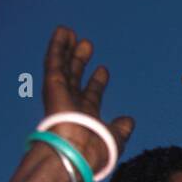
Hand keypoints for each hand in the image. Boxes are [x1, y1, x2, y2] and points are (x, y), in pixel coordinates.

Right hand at [42, 26, 134, 173]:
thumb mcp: (116, 138)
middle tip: (87, 44)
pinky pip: (54, 61)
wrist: (78, 150)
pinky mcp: (52, 85)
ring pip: (62, 66)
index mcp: (87, 117)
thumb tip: (129, 121)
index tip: (104, 69)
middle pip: (75, 77)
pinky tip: (62, 32)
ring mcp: (60, 94)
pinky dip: (57, 46)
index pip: (92, 94)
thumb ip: (121, 128)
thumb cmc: (97, 149)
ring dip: (66, 49)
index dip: (97, 82)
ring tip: (70, 32)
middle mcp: (72, 104)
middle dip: (80, 61)